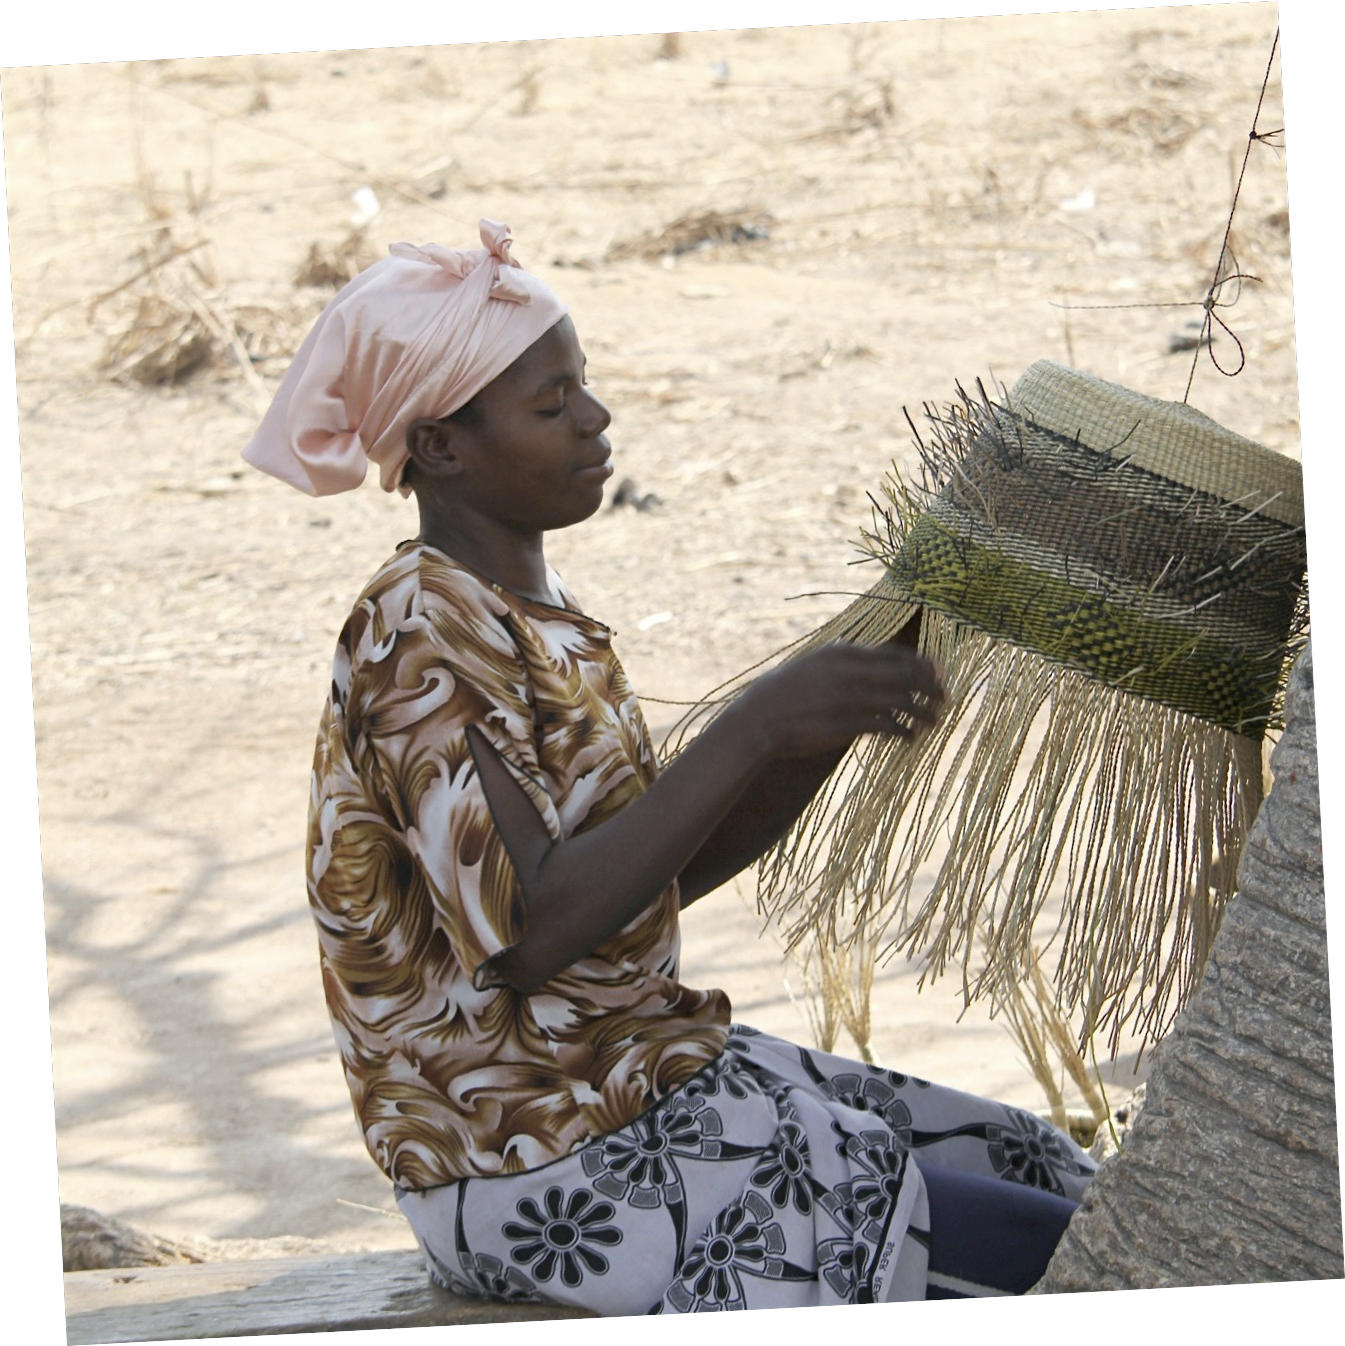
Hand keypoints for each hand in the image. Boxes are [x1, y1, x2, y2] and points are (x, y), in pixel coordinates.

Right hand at [735, 639, 946, 759]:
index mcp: (843, 653)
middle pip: (906, 674)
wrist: (760, 718)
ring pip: (903, 700)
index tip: (937, 671)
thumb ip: (841, 659)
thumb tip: (862, 654)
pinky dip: (905, 731)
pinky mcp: (848, 724)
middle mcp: (851, 672)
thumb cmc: (786, 693)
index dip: (921, 663)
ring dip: (924, 711)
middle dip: (931, 685)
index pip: (894, 654)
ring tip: (934, 721)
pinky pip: (888, 726)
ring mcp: (851, 698)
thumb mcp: (813, 664)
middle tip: (945, 696)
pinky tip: (910, 737)